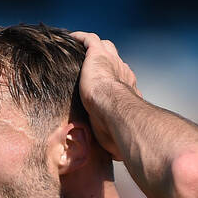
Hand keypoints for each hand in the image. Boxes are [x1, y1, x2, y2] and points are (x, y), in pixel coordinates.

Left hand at [69, 32, 140, 160]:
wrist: (115, 112)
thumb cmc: (118, 130)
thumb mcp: (115, 137)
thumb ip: (114, 141)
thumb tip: (117, 159)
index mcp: (128, 91)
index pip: (121, 83)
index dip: (111, 85)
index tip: (102, 88)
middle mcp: (123, 73)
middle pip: (114, 62)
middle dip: (105, 63)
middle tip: (90, 65)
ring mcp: (112, 61)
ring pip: (104, 47)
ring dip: (92, 47)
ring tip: (78, 48)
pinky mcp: (98, 54)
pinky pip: (88, 40)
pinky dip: (79, 38)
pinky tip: (69, 38)